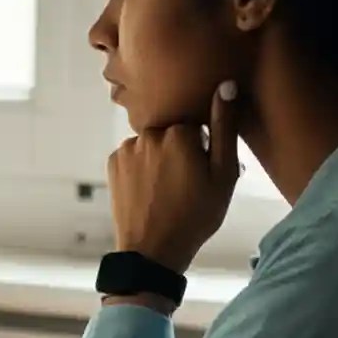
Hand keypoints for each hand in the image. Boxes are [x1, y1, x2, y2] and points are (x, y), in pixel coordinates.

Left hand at [107, 81, 240, 273]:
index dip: (203, 148)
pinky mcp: (113, 163)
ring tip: (166, 190)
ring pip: (152, 143)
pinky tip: (149, 190)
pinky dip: (141, 167)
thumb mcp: (223, 175)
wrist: (152, 252)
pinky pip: (134, 155)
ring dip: (159, 157)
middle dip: (181, 150)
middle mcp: (148, 133)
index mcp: (179, 132)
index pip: (197, 125)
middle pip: (172, 132)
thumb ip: (225, 127)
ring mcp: (127, 148)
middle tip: (186, 184)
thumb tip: (225, 85)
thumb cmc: (195, 216)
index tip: (202, 172)